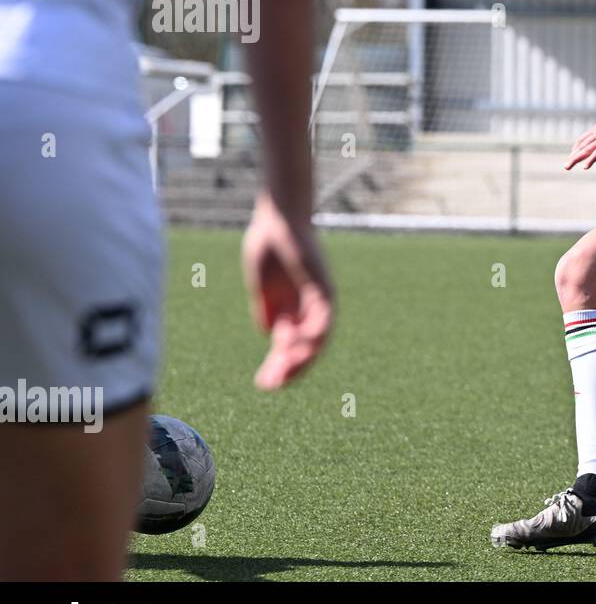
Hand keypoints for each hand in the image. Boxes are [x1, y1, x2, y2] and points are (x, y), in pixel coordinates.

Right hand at [241, 193, 334, 389]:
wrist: (278, 217)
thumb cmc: (269, 245)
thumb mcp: (262, 285)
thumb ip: (267, 308)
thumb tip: (270, 334)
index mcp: (291, 310)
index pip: (287, 346)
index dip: (277, 365)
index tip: (263, 384)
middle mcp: (307, 308)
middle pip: (302, 346)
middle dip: (288, 368)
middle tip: (271, 386)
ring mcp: (318, 299)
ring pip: (317, 337)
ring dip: (303, 356)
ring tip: (286, 373)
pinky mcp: (324, 287)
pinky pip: (324, 316)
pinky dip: (315, 333)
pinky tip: (303, 347)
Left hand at [564, 105, 595, 170]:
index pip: (584, 138)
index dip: (577, 147)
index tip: (573, 153)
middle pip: (582, 145)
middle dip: (573, 156)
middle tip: (566, 166)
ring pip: (586, 150)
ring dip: (576, 159)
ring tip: (567, 167)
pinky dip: (590, 160)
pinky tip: (585, 167)